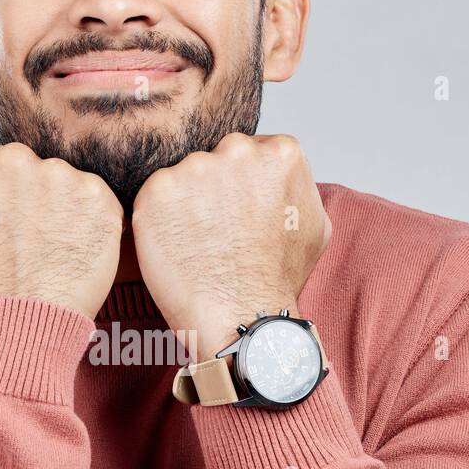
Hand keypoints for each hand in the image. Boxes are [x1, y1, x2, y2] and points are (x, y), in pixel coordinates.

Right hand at [0, 144, 123, 319]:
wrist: (19, 321)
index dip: (8, 195)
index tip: (11, 221)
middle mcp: (15, 159)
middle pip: (34, 167)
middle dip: (38, 196)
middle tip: (35, 239)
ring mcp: (58, 174)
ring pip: (67, 182)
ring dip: (67, 208)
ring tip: (56, 249)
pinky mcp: (96, 195)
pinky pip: (98, 202)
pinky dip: (95, 224)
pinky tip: (78, 251)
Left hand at [131, 133, 331, 358]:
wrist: (243, 318)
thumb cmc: (279, 279)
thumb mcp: (315, 225)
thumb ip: (297, 187)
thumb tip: (283, 176)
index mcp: (280, 152)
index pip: (249, 152)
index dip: (240, 187)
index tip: (238, 215)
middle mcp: (238, 149)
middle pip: (215, 157)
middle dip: (212, 189)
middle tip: (215, 232)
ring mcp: (195, 168)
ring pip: (183, 177)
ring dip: (185, 205)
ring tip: (197, 244)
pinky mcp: (157, 191)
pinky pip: (154, 197)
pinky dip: (159, 221)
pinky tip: (176, 248)